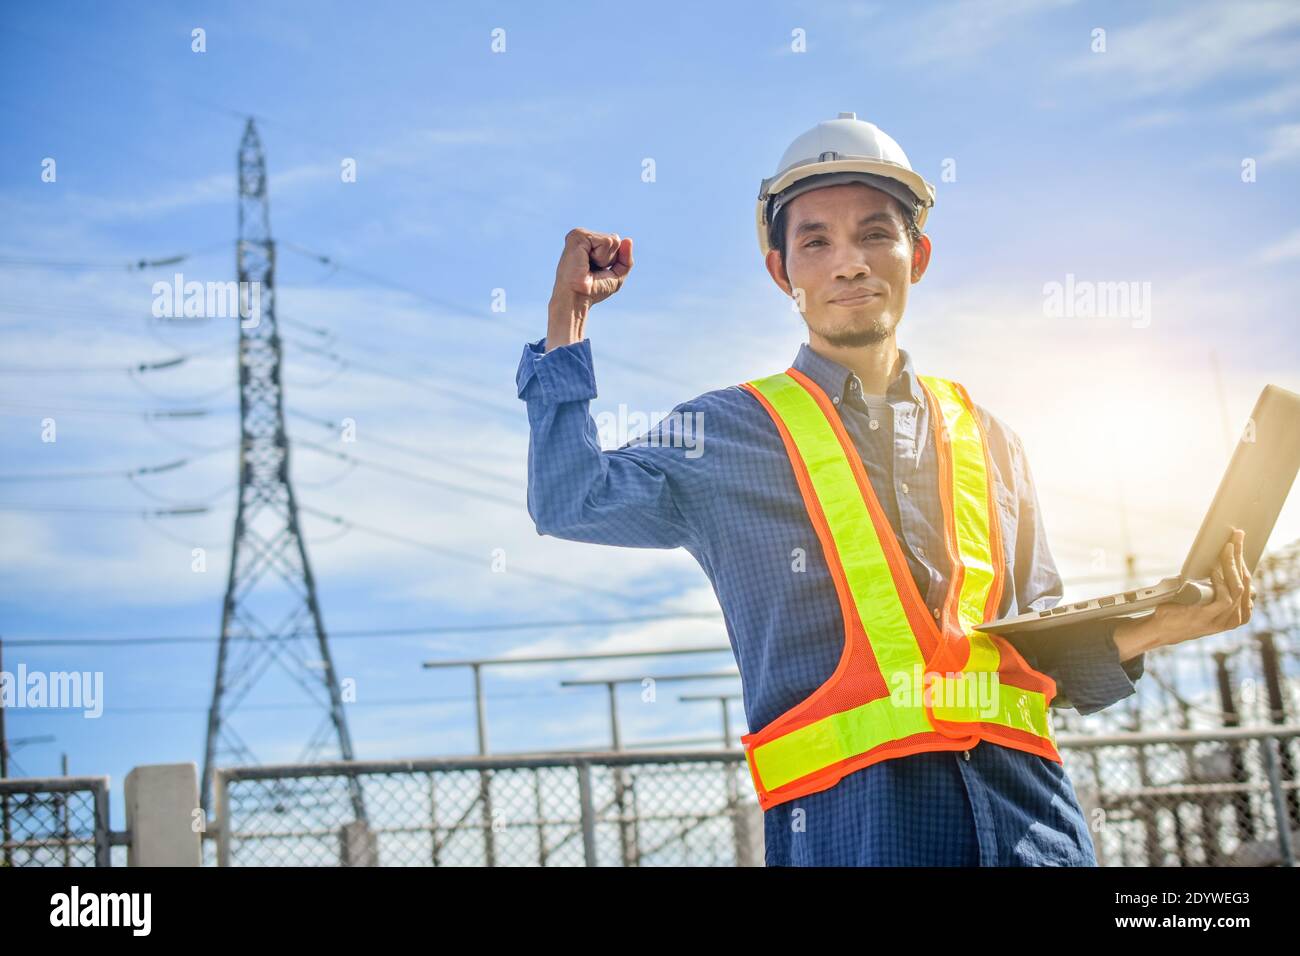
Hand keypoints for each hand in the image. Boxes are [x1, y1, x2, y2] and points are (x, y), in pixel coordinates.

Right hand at [553, 228, 633, 307]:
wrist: (576, 298)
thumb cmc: (592, 290)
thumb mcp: (616, 275)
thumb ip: (626, 259)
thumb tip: (628, 240)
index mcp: (589, 243)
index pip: (616, 242)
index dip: (613, 260)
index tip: (596, 271)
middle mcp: (584, 236)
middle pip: (616, 239)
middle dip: (610, 259)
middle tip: (591, 270)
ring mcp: (580, 234)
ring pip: (612, 240)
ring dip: (605, 259)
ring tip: (588, 267)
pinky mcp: (578, 235)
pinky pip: (606, 241)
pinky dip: (601, 256)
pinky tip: (586, 262)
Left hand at [1115, 528, 1253, 657]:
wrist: (1159, 630)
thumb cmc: (1181, 611)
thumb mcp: (1205, 602)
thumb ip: (1218, 591)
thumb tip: (1223, 564)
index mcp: (1236, 614)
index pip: (1248, 585)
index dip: (1244, 563)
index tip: (1239, 544)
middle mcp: (1233, 618)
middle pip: (1245, 582)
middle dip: (1240, 557)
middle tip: (1235, 537)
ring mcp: (1222, 620)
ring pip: (1238, 588)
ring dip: (1232, 566)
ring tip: (1227, 549)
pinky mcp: (1208, 619)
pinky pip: (1224, 598)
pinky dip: (1221, 582)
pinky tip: (1216, 571)